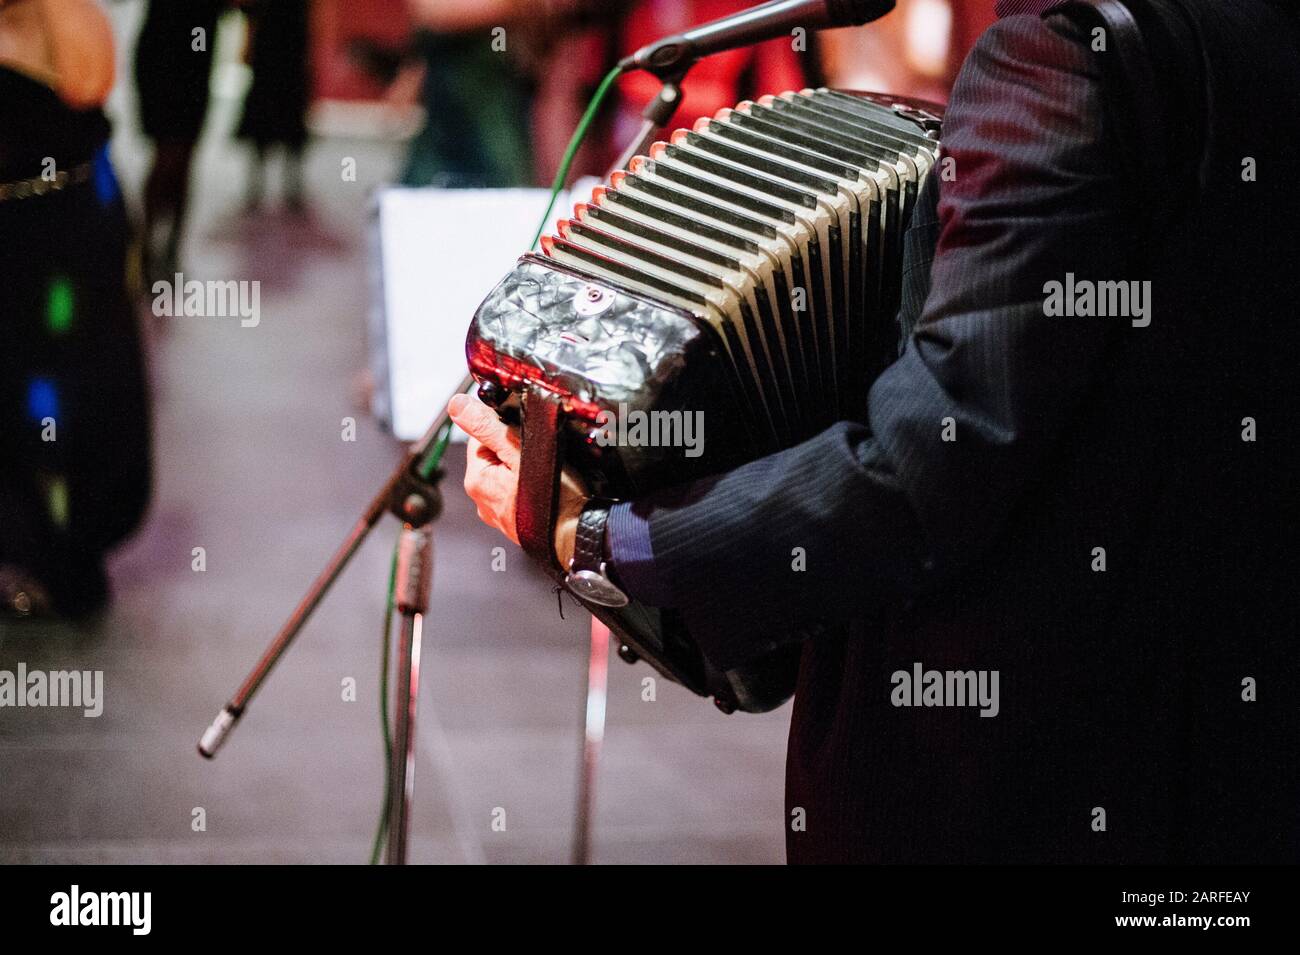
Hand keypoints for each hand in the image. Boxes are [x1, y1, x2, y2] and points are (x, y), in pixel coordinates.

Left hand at [448, 393, 587, 566]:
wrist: (578, 535)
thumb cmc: (554, 499)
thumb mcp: (520, 451)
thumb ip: (488, 427)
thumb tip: (457, 405)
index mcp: (476, 480)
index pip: (479, 438)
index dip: (503, 429)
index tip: (525, 433)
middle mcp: (481, 500)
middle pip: (493, 456)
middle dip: (514, 450)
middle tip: (538, 453)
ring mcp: (497, 514)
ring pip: (507, 475)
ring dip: (523, 468)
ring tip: (545, 472)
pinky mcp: (514, 523)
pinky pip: (517, 494)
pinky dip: (529, 488)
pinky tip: (546, 488)